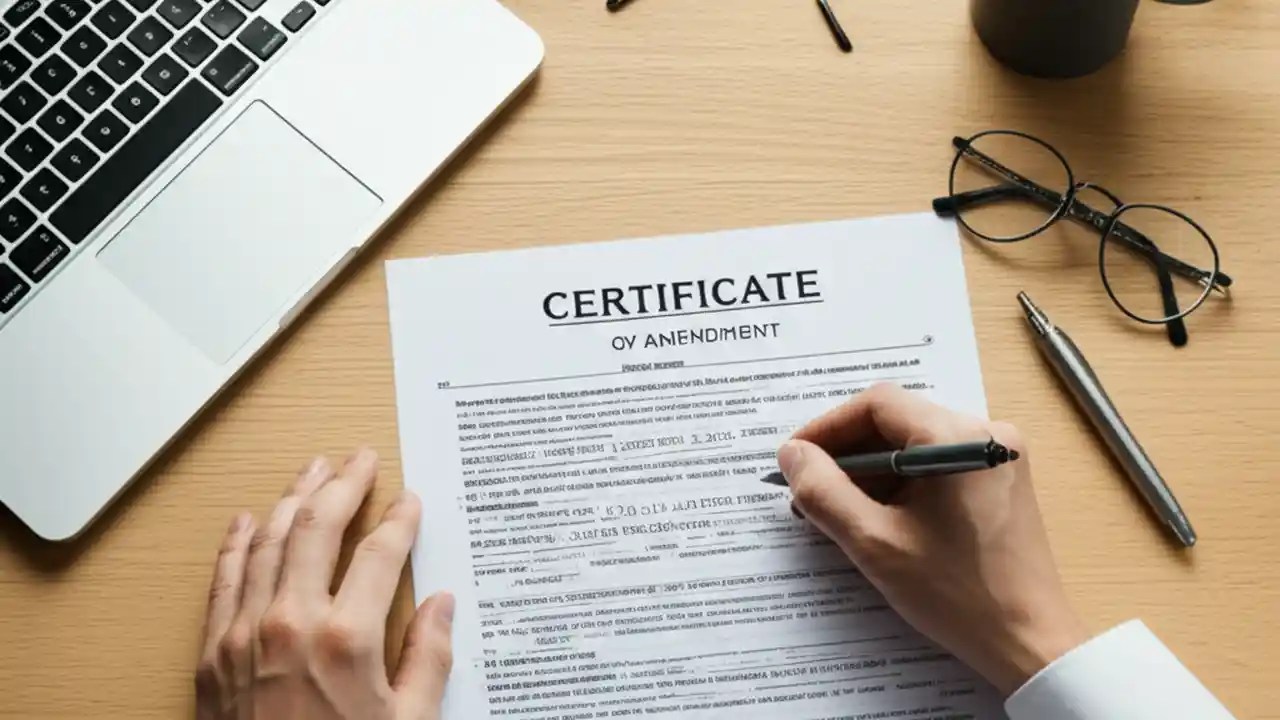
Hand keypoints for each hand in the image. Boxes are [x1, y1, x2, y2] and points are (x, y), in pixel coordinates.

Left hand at [195, 448, 453, 719]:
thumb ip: (429, 660)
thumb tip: (442, 606)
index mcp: (348, 638)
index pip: (382, 553)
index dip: (400, 519)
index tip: (410, 501)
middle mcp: (293, 622)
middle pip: (320, 528)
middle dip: (344, 484)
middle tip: (360, 457)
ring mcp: (245, 634)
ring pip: (271, 541)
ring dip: (293, 498)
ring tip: (312, 469)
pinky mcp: (212, 653)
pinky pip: (224, 579)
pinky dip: (238, 543)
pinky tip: (250, 519)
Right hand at [779, 383, 1088, 695]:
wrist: (1030, 641)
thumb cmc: (956, 594)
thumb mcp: (875, 543)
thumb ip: (824, 492)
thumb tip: (792, 455)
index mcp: (957, 438)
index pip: (877, 404)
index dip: (827, 427)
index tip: (794, 461)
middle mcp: (985, 432)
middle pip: (896, 421)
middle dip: (846, 454)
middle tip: (808, 492)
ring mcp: (998, 456)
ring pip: (915, 444)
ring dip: (872, 471)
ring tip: (836, 511)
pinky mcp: (1001, 480)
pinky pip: (938, 463)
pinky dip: (902, 483)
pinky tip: (876, 516)